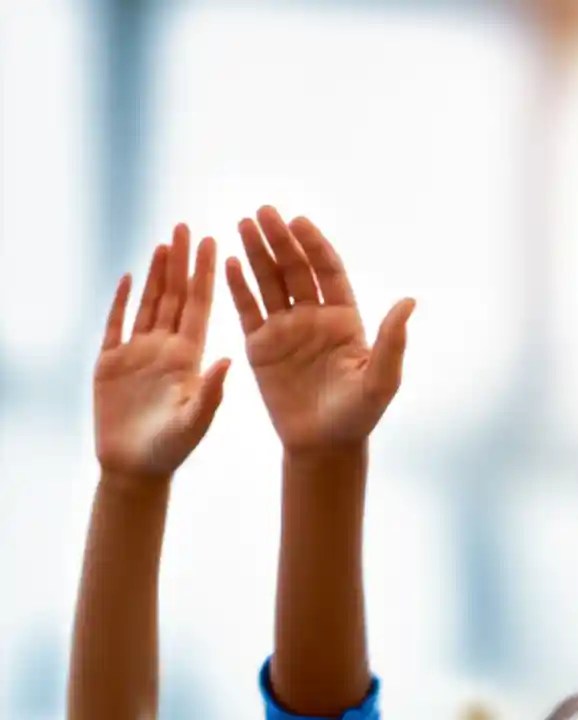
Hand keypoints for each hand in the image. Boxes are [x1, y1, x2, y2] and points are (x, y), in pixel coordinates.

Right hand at [94, 226, 229, 480]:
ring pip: (150, 303)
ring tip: (165, 241)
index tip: (215, 240)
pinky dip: (122, 301)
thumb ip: (211, 392)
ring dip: (157, 273)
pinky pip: (117, 325)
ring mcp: (140, 353)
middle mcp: (168, 348)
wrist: (136, 469)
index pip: (202, 305)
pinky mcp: (111, 363)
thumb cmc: (173, 450)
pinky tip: (130, 277)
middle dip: (182, 261)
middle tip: (188, 225)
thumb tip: (229, 360)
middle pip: (177, 296)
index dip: (207, 273)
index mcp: (192, 356)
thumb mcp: (197, 421)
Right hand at [226, 206, 414, 452]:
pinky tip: (228, 263)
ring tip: (241, 223)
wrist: (324, 444)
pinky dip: (238, 287)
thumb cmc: (358, 414)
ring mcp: (286, 329)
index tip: (299, 221)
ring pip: (269, 282)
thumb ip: (393, 341)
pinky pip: (248, 309)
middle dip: (280, 240)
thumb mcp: (381, 379)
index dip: (314, 246)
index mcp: (345, 318)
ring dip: (256, 253)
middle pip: (295, 269)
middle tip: (263, 211)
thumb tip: (409, 301)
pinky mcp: (261, 346)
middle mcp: (315, 317)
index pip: (327, 271)